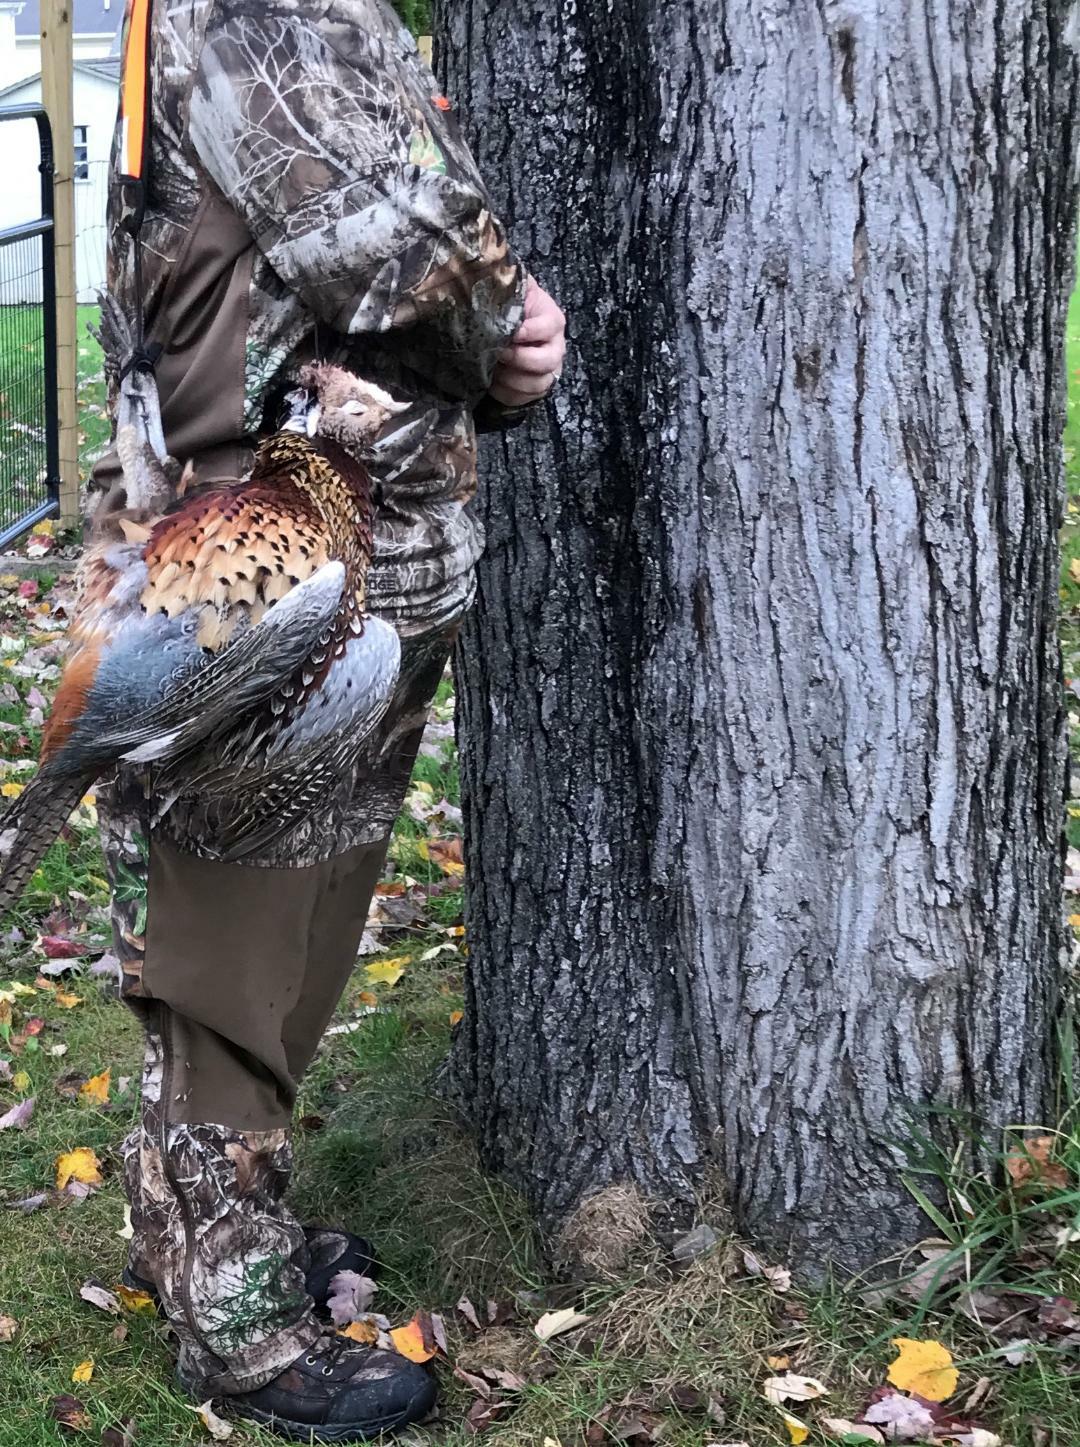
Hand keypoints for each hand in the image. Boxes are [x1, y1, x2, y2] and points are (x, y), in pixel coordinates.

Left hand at [489, 275, 565, 407]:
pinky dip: (506, 393)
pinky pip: (524, 398)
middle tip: (497, 354)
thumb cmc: (505, 308)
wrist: (500, 331)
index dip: (528, 332)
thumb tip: (490, 266)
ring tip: (492, 369)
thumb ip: (507, 279)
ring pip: (538, 384)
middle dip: (519, 360)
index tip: (509, 333)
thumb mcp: (510, 290)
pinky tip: (492, 382)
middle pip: (548, 361)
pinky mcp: (535, 389)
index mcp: (551, 318)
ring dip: (511, 379)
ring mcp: (548, 370)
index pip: (549, 327)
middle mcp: (555, 346)